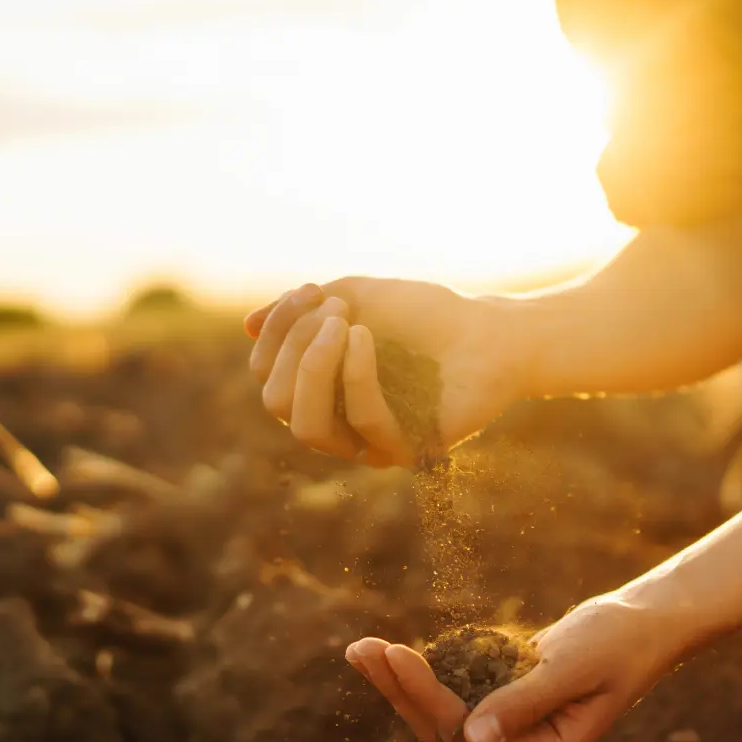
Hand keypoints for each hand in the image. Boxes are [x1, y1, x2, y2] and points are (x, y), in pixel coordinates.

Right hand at [244, 277, 525, 465]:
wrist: (493, 331)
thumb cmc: (426, 315)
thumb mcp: (356, 298)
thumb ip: (302, 312)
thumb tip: (248, 327)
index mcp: (319, 389)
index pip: (267, 374)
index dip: (276, 332)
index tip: (310, 290)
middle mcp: (336, 423)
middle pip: (277, 402)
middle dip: (294, 347)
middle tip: (336, 308)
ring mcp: (368, 444)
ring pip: (307, 427)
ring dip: (313, 368)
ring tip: (344, 322)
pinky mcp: (405, 451)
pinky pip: (363, 423)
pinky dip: (357, 375)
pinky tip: (365, 337)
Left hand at [343, 594, 678, 741]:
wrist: (643, 624)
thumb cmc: (617, 643)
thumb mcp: (572, 667)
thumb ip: (524, 703)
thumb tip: (472, 739)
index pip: (467, 735)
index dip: (426, 696)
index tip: (394, 653)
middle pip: (443, 733)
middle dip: (399, 691)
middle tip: (359, 649)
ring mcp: (512, 738)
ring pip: (440, 718)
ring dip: (399, 684)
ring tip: (360, 649)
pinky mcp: (502, 711)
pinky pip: (452, 698)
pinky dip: (422, 675)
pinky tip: (387, 653)